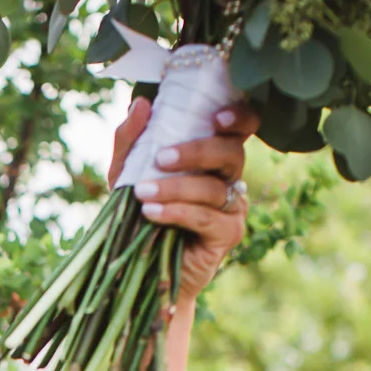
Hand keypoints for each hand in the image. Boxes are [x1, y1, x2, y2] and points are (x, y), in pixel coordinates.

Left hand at [108, 95, 258, 303]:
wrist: (141, 267)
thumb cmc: (139, 214)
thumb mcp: (127, 174)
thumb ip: (131, 139)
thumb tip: (141, 104)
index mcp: (214, 157)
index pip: (243, 128)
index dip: (239, 118)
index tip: (216, 118)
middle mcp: (231, 179)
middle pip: (231, 153)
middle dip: (197, 152)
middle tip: (162, 158)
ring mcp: (234, 208)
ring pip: (214, 189)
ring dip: (176, 188)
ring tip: (142, 193)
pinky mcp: (228, 235)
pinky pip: (207, 218)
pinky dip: (178, 213)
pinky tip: (152, 213)